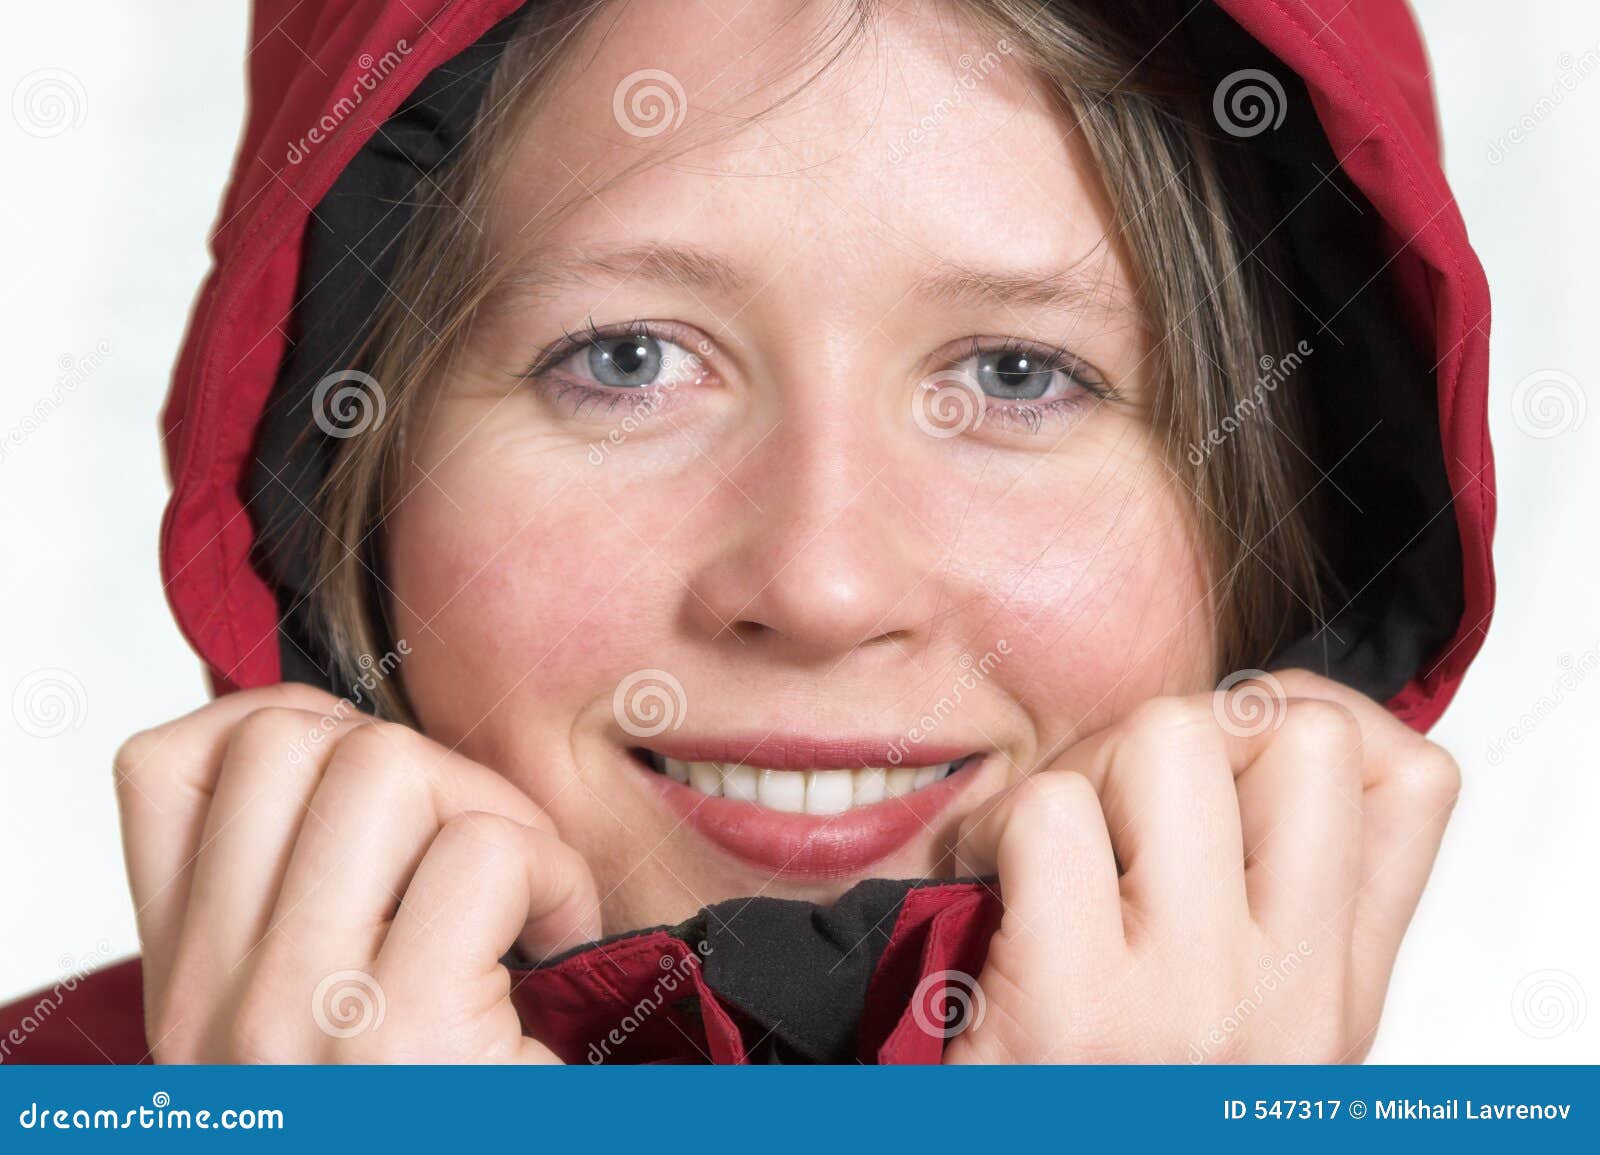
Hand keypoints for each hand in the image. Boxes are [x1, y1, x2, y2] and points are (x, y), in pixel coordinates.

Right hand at [113, 683, 598, 1062]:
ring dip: (490, 809)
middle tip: (486, 855)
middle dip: (428, 768)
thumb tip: (365, 761)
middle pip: (294, 741)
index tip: (388, 798)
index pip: (166, 769)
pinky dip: (553, 874)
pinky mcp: (400, 1042)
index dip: (290, 730)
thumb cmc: (416, 1125)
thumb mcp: (308, 1035)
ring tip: (523, 897)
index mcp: (190, 992)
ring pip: (381, 766)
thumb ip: (303, 913)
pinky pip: (485, 853)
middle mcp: (215, 1005)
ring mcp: (294, 1021)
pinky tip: (561, 941)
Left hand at [945, 669, 1460, 1062]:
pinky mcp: (1071, 1009)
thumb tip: (1261, 752)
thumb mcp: (1242, 1034)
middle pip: (1291, 729)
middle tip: (1109, 804)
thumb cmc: (1108, 1112)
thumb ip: (1272, 912)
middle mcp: (1288, 999)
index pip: (1406, 779)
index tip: (1226, 753)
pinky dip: (994, 827)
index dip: (1309, 722)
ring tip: (1041, 846)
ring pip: (1167, 739)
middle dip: (1179, 731)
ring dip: (1081, 769)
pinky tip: (980, 885)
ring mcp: (1191, 1003)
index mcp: (1333, 995)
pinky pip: (1049, 814)